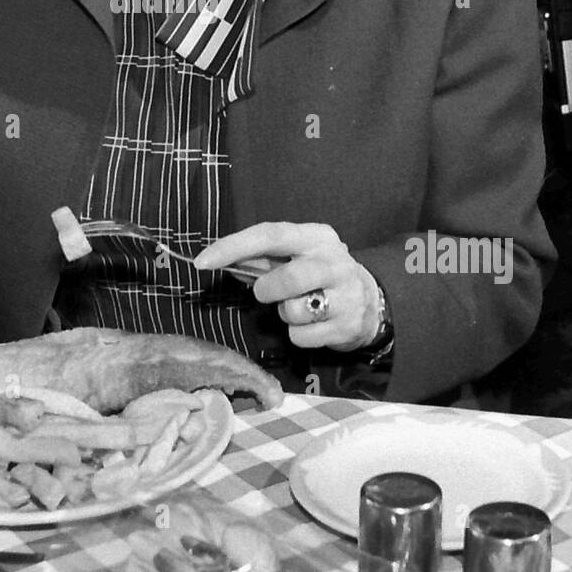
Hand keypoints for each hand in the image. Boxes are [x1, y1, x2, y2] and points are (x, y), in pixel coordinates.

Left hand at [195, 222, 382, 350]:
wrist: (369, 302)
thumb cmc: (318, 275)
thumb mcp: (294, 257)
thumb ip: (259, 259)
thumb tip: (218, 262)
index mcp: (315, 236)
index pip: (270, 234)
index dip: (233, 247)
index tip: (203, 261)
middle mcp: (334, 260)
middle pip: (287, 278)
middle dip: (267, 290)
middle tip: (268, 293)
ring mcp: (346, 293)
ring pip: (294, 311)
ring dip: (285, 314)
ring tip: (299, 307)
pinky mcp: (349, 324)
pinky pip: (302, 337)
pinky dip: (297, 335)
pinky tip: (312, 325)